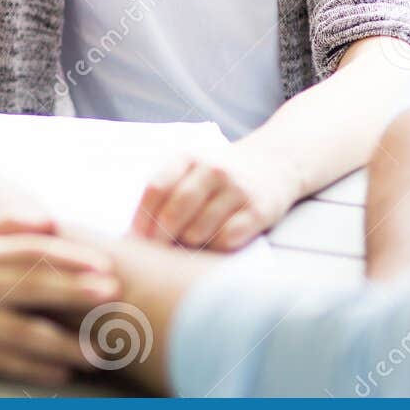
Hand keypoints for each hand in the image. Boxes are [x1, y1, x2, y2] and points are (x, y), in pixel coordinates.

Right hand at [0, 212, 119, 384]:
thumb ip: (6, 221)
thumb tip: (50, 220)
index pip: (32, 251)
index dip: (71, 257)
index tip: (104, 265)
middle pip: (36, 288)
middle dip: (77, 294)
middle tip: (115, 299)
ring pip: (25, 334)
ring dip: (66, 344)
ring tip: (100, 351)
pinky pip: (3, 362)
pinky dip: (35, 368)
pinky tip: (62, 372)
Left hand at [130, 146, 301, 250]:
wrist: (274, 162)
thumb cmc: (221, 174)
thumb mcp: (192, 168)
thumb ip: (167, 190)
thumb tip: (137, 233)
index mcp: (189, 157)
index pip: (156, 189)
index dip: (142, 218)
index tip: (135, 240)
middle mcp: (213, 170)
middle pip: (175, 211)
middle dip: (161, 237)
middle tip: (157, 252)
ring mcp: (237, 189)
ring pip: (199, 231)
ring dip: (187, 245)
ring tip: (187, 246)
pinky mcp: (258, 210)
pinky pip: (226, 240)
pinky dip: (214, 248)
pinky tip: (213, 244)